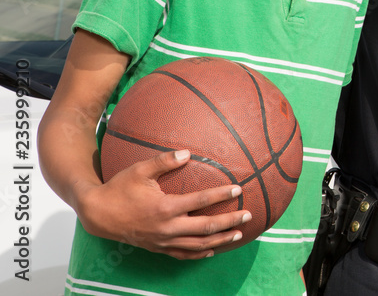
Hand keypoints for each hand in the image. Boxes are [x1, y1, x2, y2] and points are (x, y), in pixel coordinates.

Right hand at [77, 149, 250, 259]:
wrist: (98, 214)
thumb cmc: (119, 188)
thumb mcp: (140, 170)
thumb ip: (164, 161)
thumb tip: (188, 153)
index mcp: (165, 207)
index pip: (201, 200)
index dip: (221, 194)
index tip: (238, 189)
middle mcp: (167, 227)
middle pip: (206, 227)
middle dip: (229, 221)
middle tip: (248, 214)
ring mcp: (163, 241)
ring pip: (198, 244)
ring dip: (220, 239)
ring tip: (238, 234)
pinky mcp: (158, 248)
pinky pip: (183, 254)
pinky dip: (200, 253)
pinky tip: (213, 250)